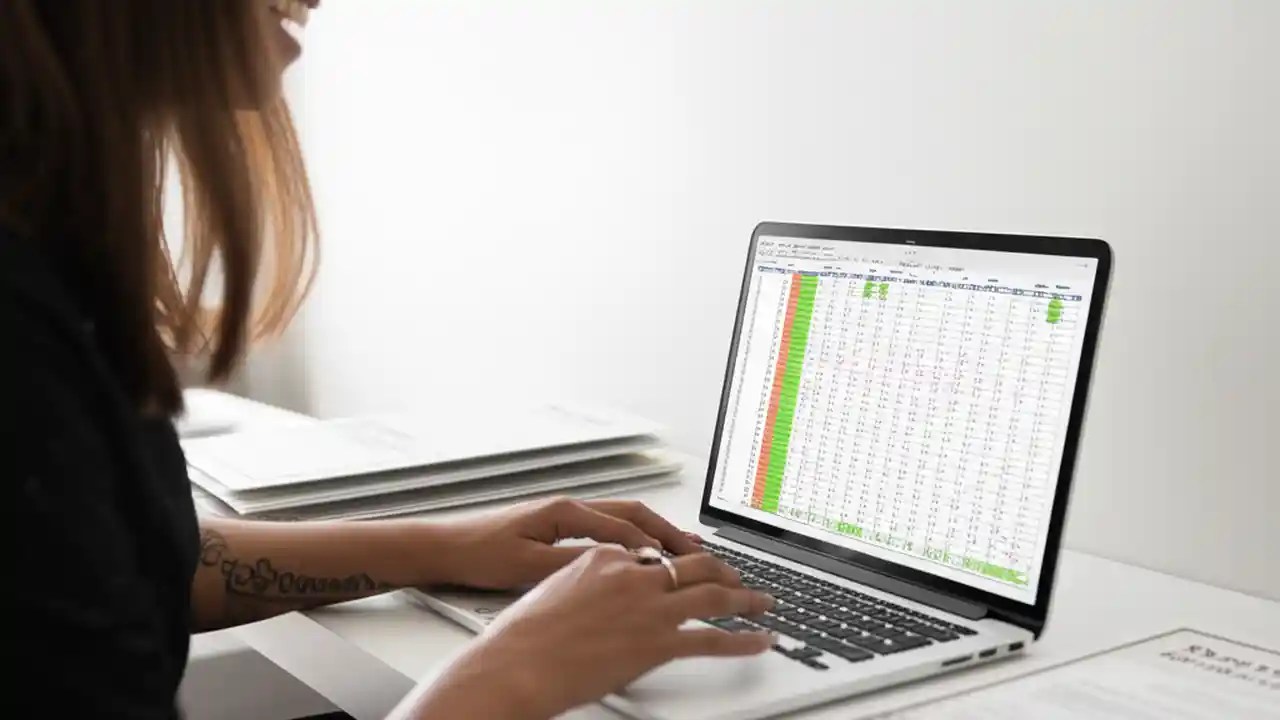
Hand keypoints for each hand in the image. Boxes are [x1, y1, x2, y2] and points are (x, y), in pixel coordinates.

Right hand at [420, 547, 774, 718]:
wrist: (517, 664)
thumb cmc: (523, 636)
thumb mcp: (553, 588)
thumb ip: (587, 583)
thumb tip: (599, 594)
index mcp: (605, 556)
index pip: (652, 554)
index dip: (677, 563)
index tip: (689, 568)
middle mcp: (633, 574)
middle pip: (693, 564)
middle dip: (722, 570)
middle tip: (738, 577)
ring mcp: (649, 607)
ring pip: (713, 594)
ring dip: (745, 598)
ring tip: (762, 602)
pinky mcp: (658, 643)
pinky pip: (712, 639)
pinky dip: (742, 639)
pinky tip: (758, 639)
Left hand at [433, 497, 702, 589]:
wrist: (443, 547)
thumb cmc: (477, 553)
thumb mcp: (527, 566)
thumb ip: (574, 565)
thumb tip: (614, 566)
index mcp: (564, 511)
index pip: (626, 526)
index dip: (658, 547)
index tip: (683, 563)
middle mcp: (568, 505)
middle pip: (633, 513)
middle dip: (668, 531)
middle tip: (698, 551)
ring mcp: (564, 513)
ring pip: (623, 516)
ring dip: (653, 532)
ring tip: (681, 550)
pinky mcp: (557, 525)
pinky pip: (607, 526)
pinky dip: (633, 537)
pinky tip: (641, 554)